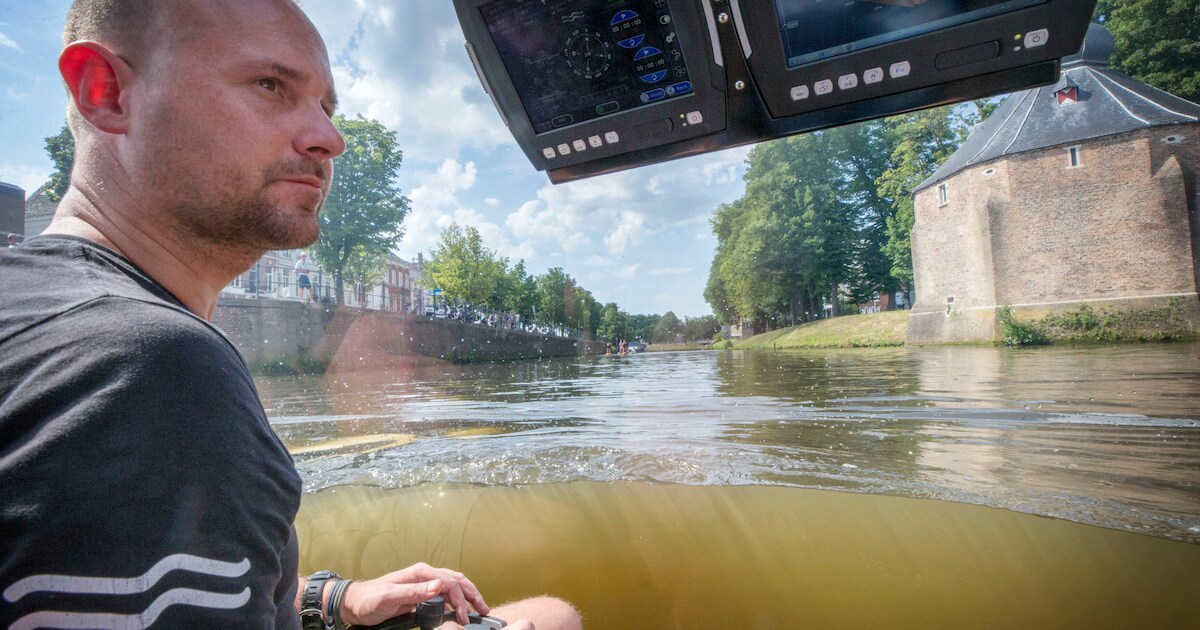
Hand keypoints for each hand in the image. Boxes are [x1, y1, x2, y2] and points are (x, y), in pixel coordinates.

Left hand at [337, 563, 489, 625]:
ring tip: (478, 609)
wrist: (354, 603)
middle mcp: (424, 574)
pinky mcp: (421, 592)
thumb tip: (440, 585)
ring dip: (467, 596)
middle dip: (472, 594)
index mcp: (420, 573)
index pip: (449, 582)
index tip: (462, 617)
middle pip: (456, 580)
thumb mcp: (389, 597)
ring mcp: (424, 582)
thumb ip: (414, 591)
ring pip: (453, 585)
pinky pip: (445, 593)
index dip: (460, 599)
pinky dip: (457, 600)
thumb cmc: (369, 600)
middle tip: (484, 610)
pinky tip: (461, 609)